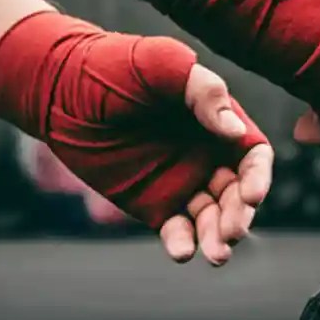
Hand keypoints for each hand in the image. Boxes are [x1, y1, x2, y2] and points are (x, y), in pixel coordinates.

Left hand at [0, 11, 273, 265]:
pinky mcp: (151, 203)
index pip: (253, 158)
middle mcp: (207, 156)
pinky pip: (174, 228)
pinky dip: (181, 242)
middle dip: (239, 216)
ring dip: (216, 236)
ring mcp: (180, 182)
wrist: (60, 87)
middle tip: (231, 232)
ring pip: (210, 217)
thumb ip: (204, 92)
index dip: (258, 178)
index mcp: (218, 124)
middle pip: (237, 195)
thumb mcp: (164, 64)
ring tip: (214, 254)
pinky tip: (183, 252)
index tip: (252, 195)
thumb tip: (236, 133)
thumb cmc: (117, 66)